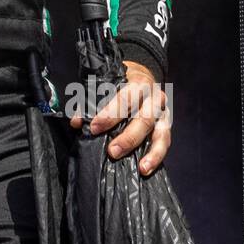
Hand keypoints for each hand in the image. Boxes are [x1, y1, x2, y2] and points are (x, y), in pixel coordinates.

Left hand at [69, 60, 171, 175]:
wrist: (144, 75)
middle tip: (112, 152)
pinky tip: (146, 168)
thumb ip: (89, 102)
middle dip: (129, 137)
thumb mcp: (106, 85)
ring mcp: (163, 113)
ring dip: (152, 152)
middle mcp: (154, 98)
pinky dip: (157, 156)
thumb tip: (77, 122)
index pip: (124, 100)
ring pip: (161, 133)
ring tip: (141, 167)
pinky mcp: (167, 125)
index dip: (109, 115)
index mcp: (137, 85)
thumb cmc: (121, 83)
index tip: (94, 128)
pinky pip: (165, 142)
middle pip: (145, 119)